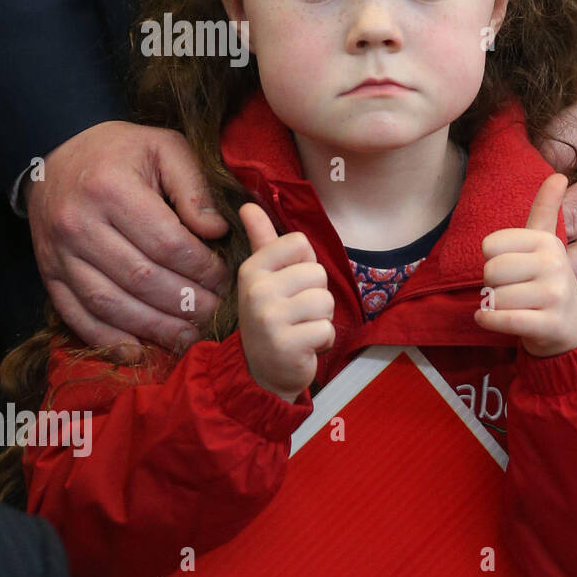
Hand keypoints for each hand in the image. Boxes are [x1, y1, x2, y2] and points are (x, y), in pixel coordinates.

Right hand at [25, 121, 228, 362]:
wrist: (58, 153)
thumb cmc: (124, 152)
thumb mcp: (166, 148)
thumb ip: (195, 188)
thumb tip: (217, 231)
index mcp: (111, 190)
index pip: (167, 244)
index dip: (202, 268)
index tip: (224, 278)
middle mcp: (79, 224)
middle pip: (141, 279)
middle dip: (185, 303)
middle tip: (214, 313)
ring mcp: (59, 252)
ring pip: (110, 303)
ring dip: (153, 327)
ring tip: (187, 336)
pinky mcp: (48, 272)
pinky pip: (75, 314)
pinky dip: (106, 339)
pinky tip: (137, 352)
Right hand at [237, 204, 335, 401]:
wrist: (263, 372)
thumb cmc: (273, 317)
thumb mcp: (264, 278)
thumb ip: (262, 241)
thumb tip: (248, 205)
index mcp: (253, 269)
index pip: (300, 242)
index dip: (305, 265)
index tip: (289, 285)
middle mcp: (257, 290)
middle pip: (318, 273)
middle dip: (316, 296)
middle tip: (295, 314)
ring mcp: (270, 318)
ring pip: (325, 301)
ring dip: (321, 320)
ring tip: (300, 330)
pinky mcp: (287, 344)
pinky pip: (327, 329)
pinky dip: (323, 341)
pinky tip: (304, 347)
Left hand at [475, 173, 576, 356]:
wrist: (571, 330)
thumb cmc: (549, 282)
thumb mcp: (547, 244)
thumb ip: (546, 210)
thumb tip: (559, 175)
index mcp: (547, 241)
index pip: (489, 245)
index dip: (493, 260)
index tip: (513, 269)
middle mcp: (555, 264)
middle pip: (491, 271)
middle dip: (492, 286)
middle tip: (512, 291)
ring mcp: (555, 295)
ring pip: (495, 297)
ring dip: (493, 306)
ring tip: (515, 306)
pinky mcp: (550, 324)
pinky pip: (503, 319)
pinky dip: (488, 320)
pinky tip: (489, 319)